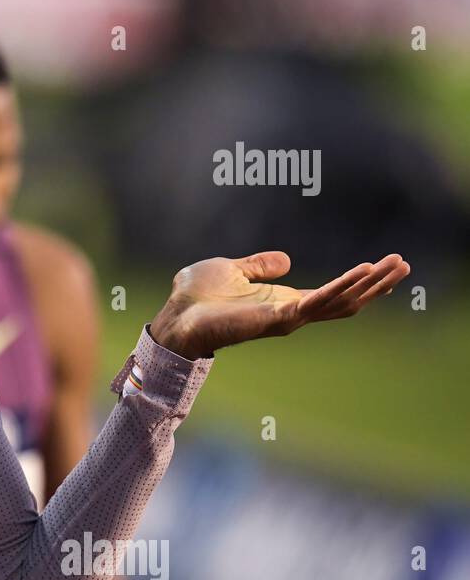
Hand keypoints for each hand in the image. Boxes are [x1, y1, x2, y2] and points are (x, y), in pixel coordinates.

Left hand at [149, 251, 409, 359]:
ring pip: (338, 303)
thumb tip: (287, 259)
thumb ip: (259, 265)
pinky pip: (316, 304)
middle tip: (404, 264)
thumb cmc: (196, 297)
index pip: (331, 294)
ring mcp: (285, 319)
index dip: (359, 281)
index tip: (387, 265)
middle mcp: (290, 314)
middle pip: (345, 300)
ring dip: (368, 284)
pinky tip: (362, 273)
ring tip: (395, 266)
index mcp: (282, 302)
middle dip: (376, 283)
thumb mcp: (232, 269)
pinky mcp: (275, 320)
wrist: (175, 316)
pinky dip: (340, 287)